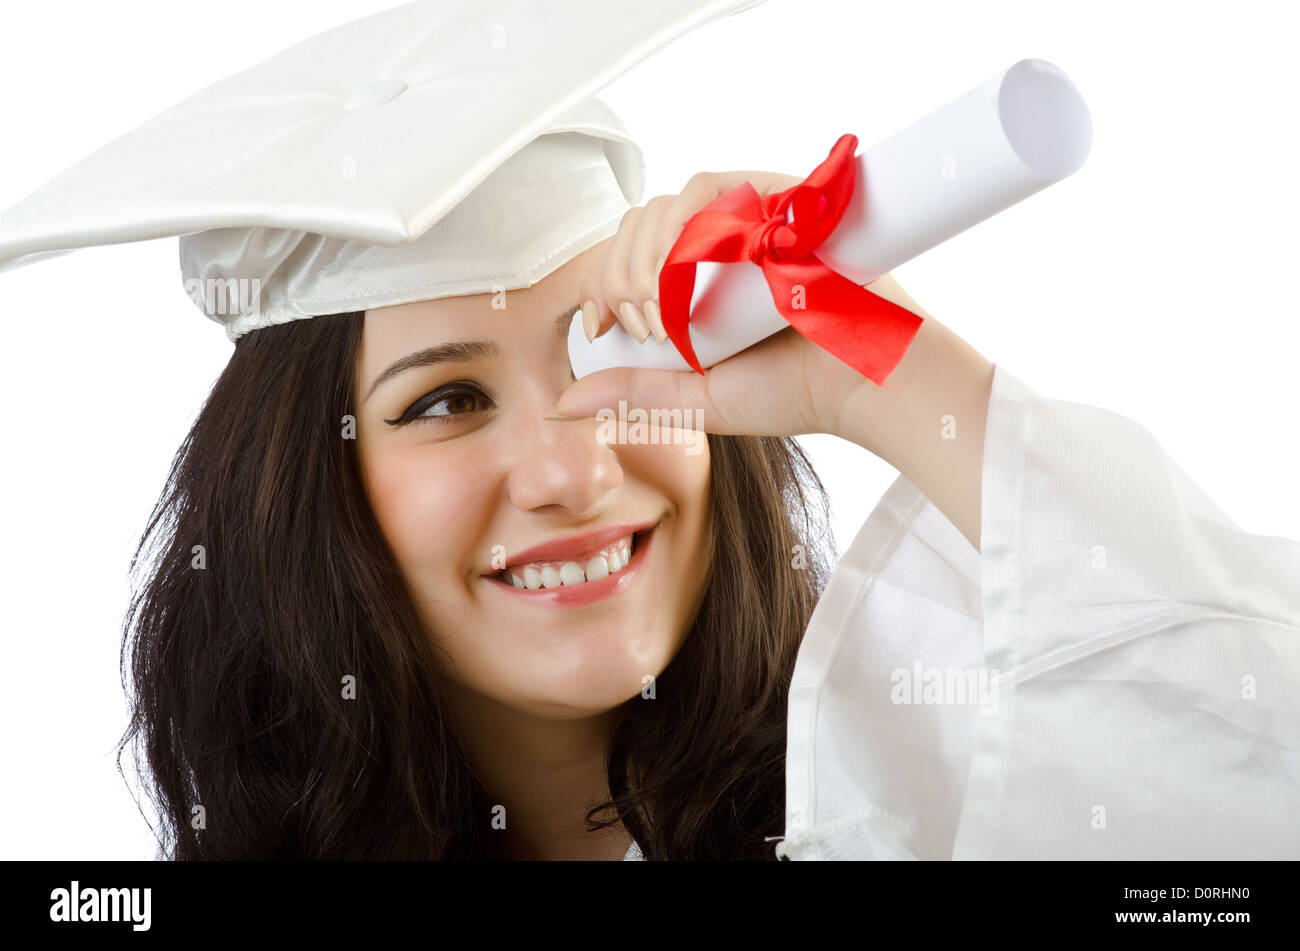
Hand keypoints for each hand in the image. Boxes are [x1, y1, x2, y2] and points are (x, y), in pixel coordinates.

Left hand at [556, 169, 928, 438]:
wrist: (865, 382)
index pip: (626, 257)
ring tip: (662, 314)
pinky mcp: (775, 197)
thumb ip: (634, 394)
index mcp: (696, 283)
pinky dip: (682, 227)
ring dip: (644, 259)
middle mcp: (717, 243)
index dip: (599, 282)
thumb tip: (565, 402)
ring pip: (661, 208)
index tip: (598, 324)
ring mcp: (746, 218)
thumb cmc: (797, 391)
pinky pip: (709, 190)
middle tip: (641, 329)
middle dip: (617, 278)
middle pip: (635, 230)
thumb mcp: (698, 401)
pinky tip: (683, 276)